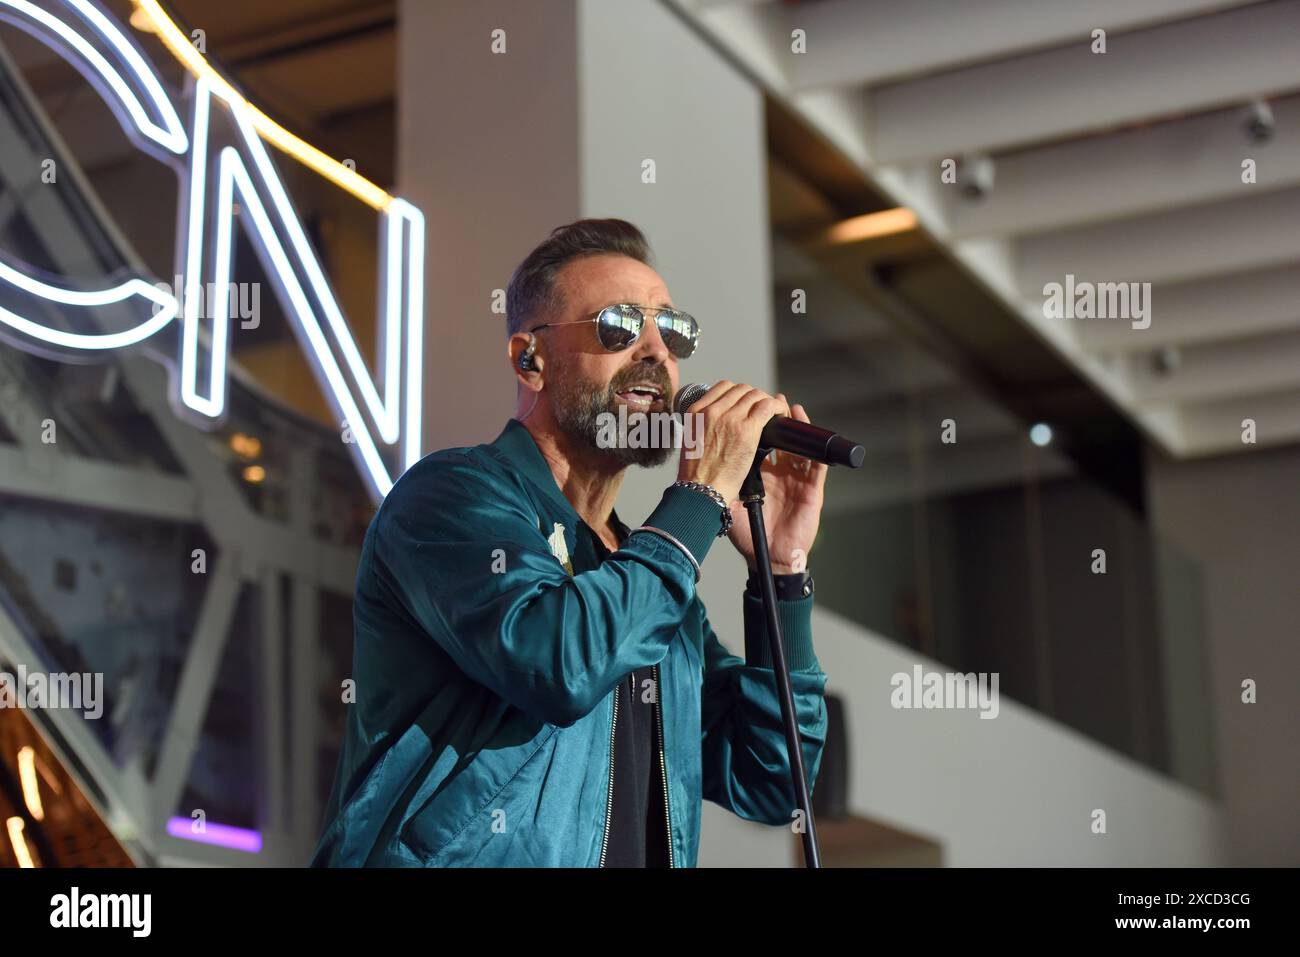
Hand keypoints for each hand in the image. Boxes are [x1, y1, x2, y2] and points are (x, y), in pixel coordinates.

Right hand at [675, 381, 789, 503]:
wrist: (700, 490)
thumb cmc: (696, 475)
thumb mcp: (690, 442)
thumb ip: (704, 428)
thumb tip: (717, 426)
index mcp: (696, 412)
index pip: (723, 388)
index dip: (739, 393)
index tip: (745, 403)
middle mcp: (713, 410)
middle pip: (741, 389)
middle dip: (755, 397)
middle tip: (762, 410)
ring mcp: (730, 417)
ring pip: (755, 394)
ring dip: (767, 401)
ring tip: (773, 413)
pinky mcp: (747, 428)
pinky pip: (767, 406)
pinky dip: (778, 408)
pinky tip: (781, 415)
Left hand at [724, 399, 826, 573]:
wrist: (768, 556)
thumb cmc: (749, 534)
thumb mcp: (730, 504)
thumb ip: (722, 484)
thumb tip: (702, 463)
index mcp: (759, 474)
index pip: (758, 442)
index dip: (753, 424)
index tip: (745, 406)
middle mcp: (778, 473)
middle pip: (778, 438)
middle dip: (772, 416)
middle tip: (767, 399)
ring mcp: (796, 480)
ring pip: (799, 445)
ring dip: (794, 423)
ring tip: (786, 406)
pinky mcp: (812, 490)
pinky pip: (817, 464)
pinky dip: (814, 444)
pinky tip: (806, 429)